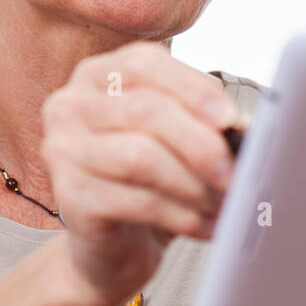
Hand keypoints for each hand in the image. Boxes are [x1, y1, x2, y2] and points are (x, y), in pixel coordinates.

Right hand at [40, 41, 241, 304]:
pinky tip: (203, 224)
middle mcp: (71, 105)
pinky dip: (182, 215)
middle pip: (145, 110)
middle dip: (201, 144)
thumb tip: (242, 127)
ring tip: (223, 202)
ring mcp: (63, 151)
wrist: (113, 242)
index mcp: (99, 74)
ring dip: (194, 183)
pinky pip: (137, 202)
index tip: (232, 120)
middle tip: (235, 172)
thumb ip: (201, 119)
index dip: (194, 89)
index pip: (144, 64)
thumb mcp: (174, 134)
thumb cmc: (150, 177)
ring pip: (140, 157)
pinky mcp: (69, 197)